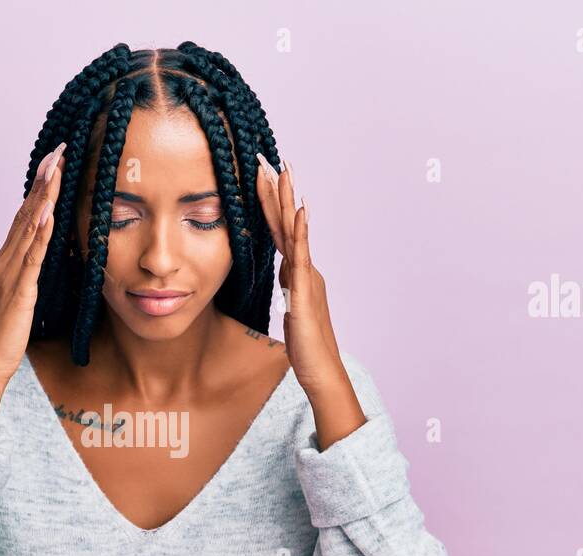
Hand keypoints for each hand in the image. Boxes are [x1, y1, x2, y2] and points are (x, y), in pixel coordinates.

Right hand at [0, 142, 65, 447]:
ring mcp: (10, 273)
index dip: (40, 187)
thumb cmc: (7, 331)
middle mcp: (5, 258)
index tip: (54, 160)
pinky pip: (31, 258)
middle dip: (42, 181)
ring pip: (28, 228)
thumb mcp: (23, 292)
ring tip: (54, 171)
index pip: (26, 215)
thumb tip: (47, 248)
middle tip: (57, 151)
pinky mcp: (19, 291)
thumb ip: (31, 269)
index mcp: (8, 258)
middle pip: (26, 212)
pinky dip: (39, 235)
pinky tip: (47, 216)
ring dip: (42, 198)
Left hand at [254, 154, 345, 395]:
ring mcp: (306, 276)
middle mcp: (304, 268)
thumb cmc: (306, 345)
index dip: (270, 204)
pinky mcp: (305, 289)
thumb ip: (290, 288)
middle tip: (267, 158)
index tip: (262, 177)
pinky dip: (301, 230)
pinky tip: (300, 210)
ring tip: (283, 170)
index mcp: (297, 273)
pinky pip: (302, 254)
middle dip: (277, 190)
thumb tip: (285, 274)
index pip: (280, 231)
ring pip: (293, 230)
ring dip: (287, 199)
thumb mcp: (292, 310)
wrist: (321, 368)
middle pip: (286, 222)